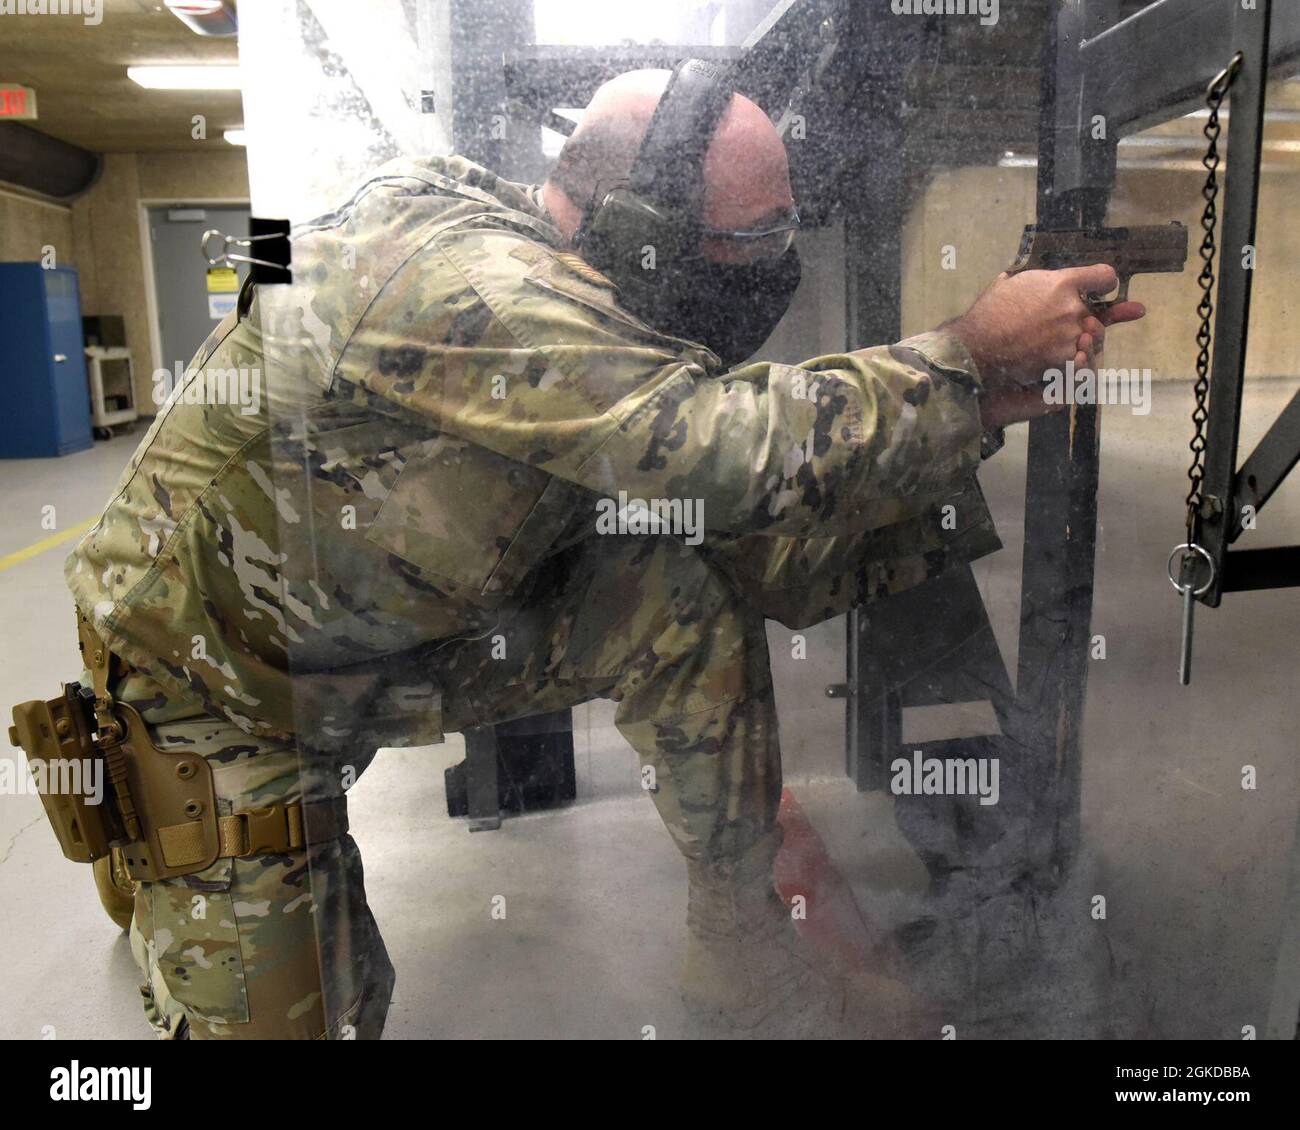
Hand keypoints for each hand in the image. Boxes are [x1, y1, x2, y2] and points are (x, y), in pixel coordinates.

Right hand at [948, 265, 1145, 390]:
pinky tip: (1052, 361)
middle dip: (1083, 322)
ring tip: (1053, 347)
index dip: (1104, 283)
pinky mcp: (1064, 359)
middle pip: (1096, 315)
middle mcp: (1072, 307)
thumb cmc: (987, 315)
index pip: (1104, 277)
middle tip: (1066, 330)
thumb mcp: (1008, 283)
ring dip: (1076, 344)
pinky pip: (1078, 361)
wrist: (975, 347)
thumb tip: (1026, 273)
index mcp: (1061, 283)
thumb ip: (1029, 279)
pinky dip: (1068, 363)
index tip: (1101, 289)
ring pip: (1090, 341)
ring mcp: (1070, 335)